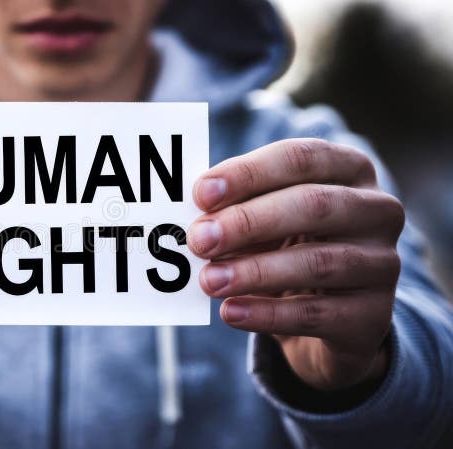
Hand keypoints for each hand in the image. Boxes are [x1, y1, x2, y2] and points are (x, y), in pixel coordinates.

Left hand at [188, 138, 403, 390]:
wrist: (334, 316)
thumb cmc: (291, 248)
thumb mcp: (266, 222)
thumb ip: (237, 211)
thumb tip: (195, 220)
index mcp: (349, 170)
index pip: (301, 158)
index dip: (249, 173)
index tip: (201, 193)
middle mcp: (376, 210)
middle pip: (313, 205)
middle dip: (249, 221)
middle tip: (200, 239)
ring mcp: (382, 264)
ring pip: (318, 262)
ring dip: (255, 271)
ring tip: (209, 280)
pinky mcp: (374, 316)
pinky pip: (319, 314)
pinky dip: (269, 313)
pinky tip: (231, 312)